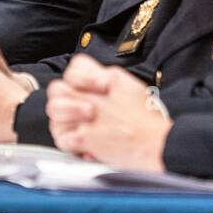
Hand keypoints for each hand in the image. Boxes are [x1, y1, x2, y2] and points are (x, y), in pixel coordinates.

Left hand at [45, 55, 170, 170]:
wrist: (159, 143)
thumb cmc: (151, 122)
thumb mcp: (131, 87)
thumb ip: (108, 81)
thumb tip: (93, 84)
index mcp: (108, 78)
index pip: (75, 66)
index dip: (74, 78)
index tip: (84, 90)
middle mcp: (94, 94)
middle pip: (57, 89)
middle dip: (62, 102)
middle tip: (77, 114)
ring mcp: (87, 116)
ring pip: (54, 114)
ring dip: (63, 124)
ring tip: (79, 130)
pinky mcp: (85, 137)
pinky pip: (62, 138)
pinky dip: (70, 144)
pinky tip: (83, 146)